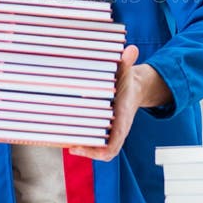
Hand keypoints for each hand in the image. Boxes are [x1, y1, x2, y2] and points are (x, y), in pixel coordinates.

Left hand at [68, 45, 171, 161]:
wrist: (135, 89)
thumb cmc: (127, 82)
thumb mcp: (127, 71)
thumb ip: (127, 62)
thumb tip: (132, 49)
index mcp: (124, 119)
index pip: (115, 143)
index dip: (98, 150)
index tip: (80, 146)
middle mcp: (119, 130)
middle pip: (106, 152)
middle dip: (88, 152)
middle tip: (70, 145)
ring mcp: (112, 132)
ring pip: (100, 150)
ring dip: (84, 149)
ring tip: (66, 141)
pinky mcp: (106, 130)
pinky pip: (96, 143)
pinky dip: (84, 143)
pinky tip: (70, 137)